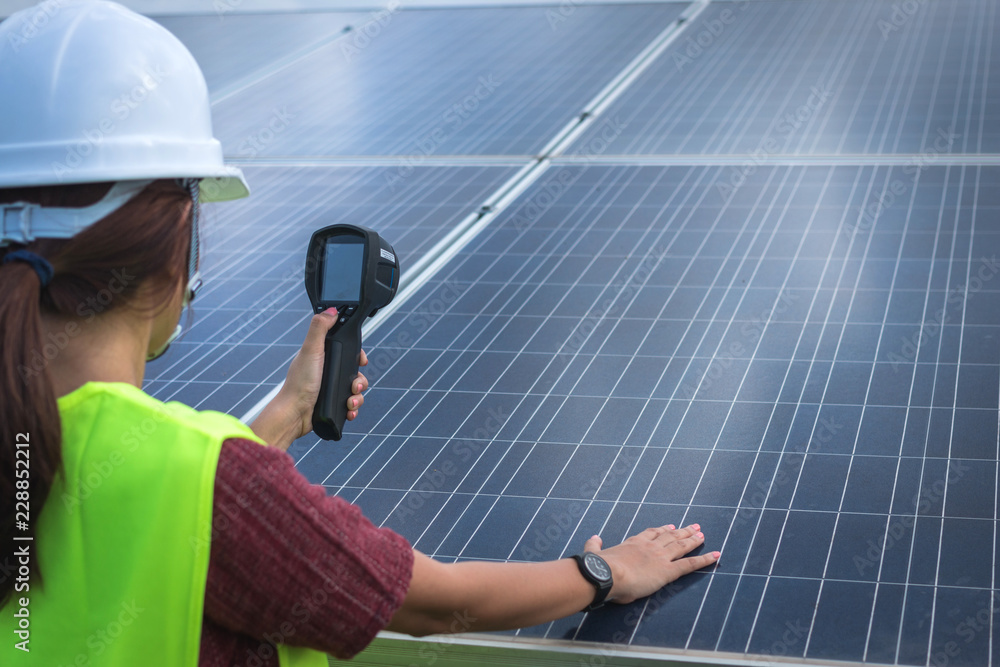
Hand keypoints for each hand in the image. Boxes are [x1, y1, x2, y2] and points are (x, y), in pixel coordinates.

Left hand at [251, 310, 368, 448]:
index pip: (347, 351)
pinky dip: (353, 408)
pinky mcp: (333, 404)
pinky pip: (351, 405)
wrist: (295, 414)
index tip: (361, 361)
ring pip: (356, 390)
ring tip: (349, 402)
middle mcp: (327, 371)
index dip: (357, 355)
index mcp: (323, 356)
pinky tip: (348, 410)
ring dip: (357, 397)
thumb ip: (319, 328)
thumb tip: (331, 310)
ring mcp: (330, 388)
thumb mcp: (310, 350)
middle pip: (355, 372)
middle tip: (353, 386)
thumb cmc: (299, 383)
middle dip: (360, 381)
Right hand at [585, 524, 719, 604]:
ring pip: (682, 546)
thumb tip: (594, 537)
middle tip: (694, 526)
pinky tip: (715, 555)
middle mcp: (649, 546)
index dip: (662, 530)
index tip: (669, 526)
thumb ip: (594, 545)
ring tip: (703, 535)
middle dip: (683, 531)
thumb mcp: (594, 553)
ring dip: (693, 539)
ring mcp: (660, 557)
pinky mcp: (668, 570)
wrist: (607, 573)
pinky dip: (704, 559)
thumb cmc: (599, 567)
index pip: (651, 534)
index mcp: (633, 542)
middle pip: (670, 536)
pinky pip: (690, 564)